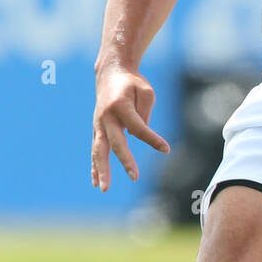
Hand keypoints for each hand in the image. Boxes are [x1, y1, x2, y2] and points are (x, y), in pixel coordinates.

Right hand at [92, 65, 169, 191]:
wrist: (110, 73)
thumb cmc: (132, 83)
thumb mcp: (146, 91)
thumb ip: (144, 112)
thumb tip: (138, 135)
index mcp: (120, 105)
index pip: (138, 127)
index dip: (152, 139)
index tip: (166, 148)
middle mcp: (106, 117)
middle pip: (115, 143)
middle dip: (125, 160)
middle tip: (134, 176)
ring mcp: (98, 124)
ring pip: (99, 150)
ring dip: (101, 170)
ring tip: (104, 188)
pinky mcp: (97, 130)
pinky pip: (95, 151)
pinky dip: (95, 167)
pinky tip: (96, 183)